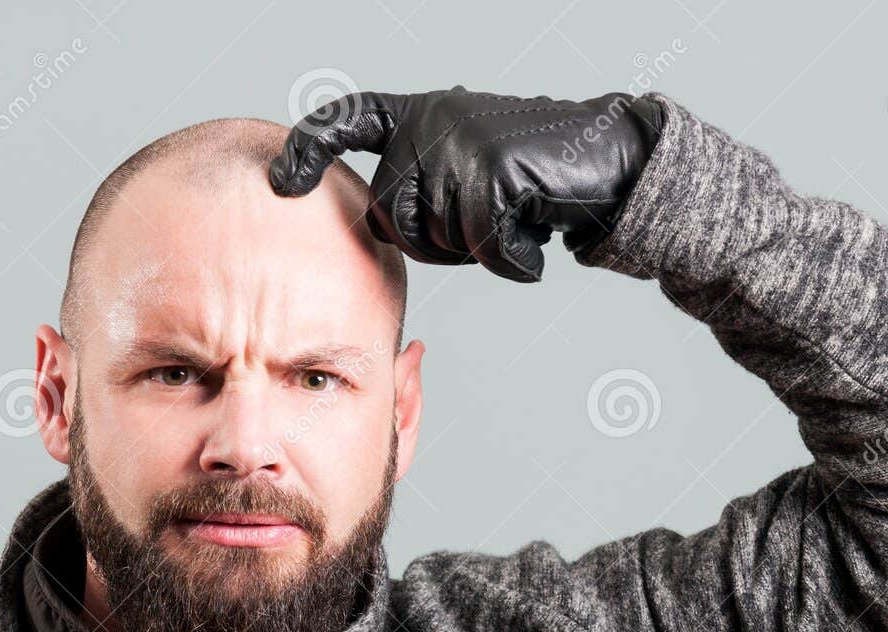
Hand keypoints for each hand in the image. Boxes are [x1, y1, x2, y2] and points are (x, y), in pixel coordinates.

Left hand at [268, 86, 663, 282]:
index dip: (311, 147)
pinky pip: (479, 247)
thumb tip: (371, 224)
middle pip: (390, 217)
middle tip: (486, 229)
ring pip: (435, 239)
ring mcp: (460, 142)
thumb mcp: (465, 170)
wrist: (606, 160)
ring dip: (477, 252)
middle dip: (434, 246)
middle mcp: (432, 120)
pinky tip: (534, 239)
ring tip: (516, 221)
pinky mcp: (492, 171)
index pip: (348, 119)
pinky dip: (511, 261)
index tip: (281, 178)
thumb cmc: (532, 181)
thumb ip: (420, 182)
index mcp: (419, 115)